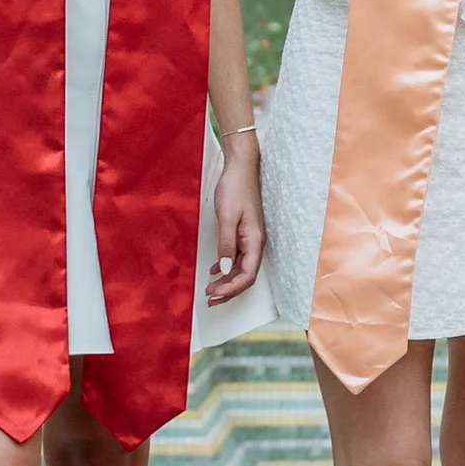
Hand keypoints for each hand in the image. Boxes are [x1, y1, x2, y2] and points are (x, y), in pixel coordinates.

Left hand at [207, 136, 265, 304]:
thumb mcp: (227, 217)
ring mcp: (249, 238)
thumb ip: (226, 244)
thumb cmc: (235, 188)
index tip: (214, 294)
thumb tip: (225, 270)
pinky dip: (226, 267)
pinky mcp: (243, 232)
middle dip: (228, 290)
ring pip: (240, 268)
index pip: (247, 275)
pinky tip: (215, 270)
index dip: (231, 289)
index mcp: (255, 241)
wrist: (240, 167)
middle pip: (245, 276)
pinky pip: (237, 257)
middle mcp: (255, 243)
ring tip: (210, 289)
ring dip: (226, 281)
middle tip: (209, 298)